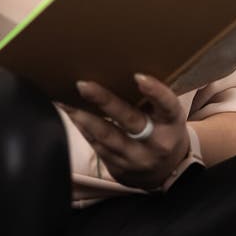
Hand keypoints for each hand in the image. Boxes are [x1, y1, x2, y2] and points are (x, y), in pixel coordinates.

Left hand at [57, 74, 189, 190]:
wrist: (166, 172)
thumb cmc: (163, 128)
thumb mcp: (167, 113)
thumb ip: (153, 96)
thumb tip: (123, 64)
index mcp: (171, 123)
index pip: (167, 106)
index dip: (155, 92)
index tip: (138, 76)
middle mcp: (156, 142)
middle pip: (130, 120)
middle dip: (105, 101)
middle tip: (83, 84)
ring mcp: (136, 158)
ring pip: (107, 136)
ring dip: (83, 116)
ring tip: (64, 99)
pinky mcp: (118, 167)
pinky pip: (96, 145)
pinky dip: (82, 127)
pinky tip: (70, 112)